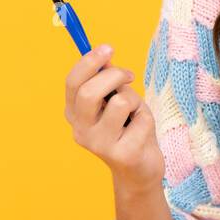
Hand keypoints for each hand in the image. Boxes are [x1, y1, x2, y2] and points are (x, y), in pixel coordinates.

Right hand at [64, 43, 163, 188]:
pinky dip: (147, 118)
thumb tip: (105, 54)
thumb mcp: (114, 101)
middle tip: (129, 76)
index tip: (107, 48)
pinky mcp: (123, 154)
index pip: (72, 82)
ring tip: (135, 112)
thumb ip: (107, 82)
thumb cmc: (127, 129)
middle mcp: (81, 130)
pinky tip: (142, 132)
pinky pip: (142, 119)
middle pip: (90, 92)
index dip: (89, 62)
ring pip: (120, 102)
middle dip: (114, 75)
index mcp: (74, 113)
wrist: (139, 170)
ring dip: (135, 99)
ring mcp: (100, 145)